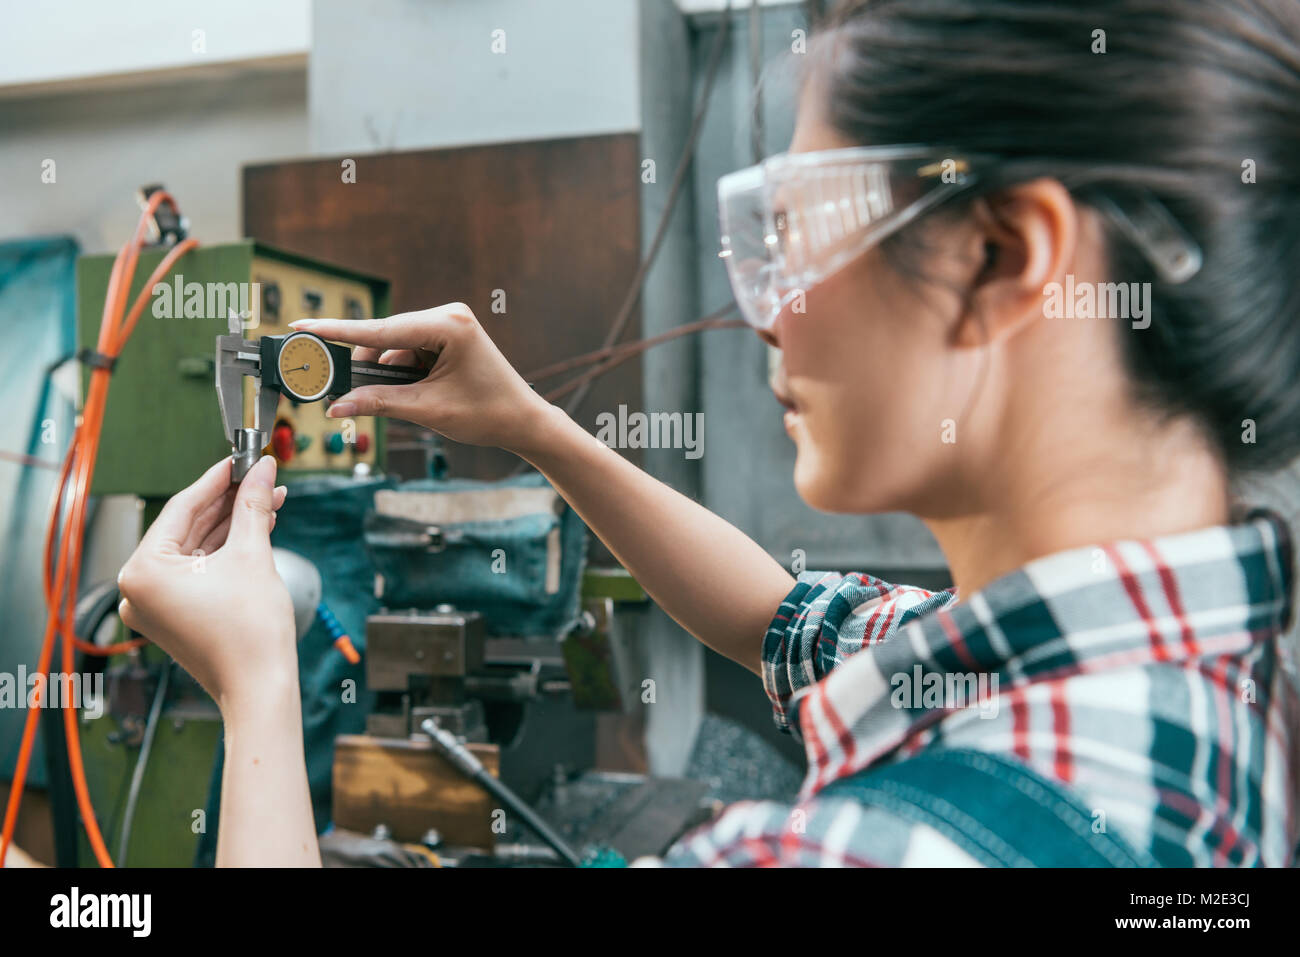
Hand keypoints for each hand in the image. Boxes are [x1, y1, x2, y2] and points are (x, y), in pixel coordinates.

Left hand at [116, 455, 292, 713]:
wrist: (260, 687)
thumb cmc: (250, 632)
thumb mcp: (252, 554)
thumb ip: (252, 506)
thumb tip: (261, 471)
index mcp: (142, 571)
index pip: (181, 508)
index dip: (217, 479)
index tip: (241, 460)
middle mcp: (138, 588)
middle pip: (188, 527)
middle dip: (230, 502)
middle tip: (259, 477)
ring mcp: (154, 605)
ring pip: (196, 548)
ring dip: (232, 524)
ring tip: (267, 499)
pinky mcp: (173, 614)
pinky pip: (198, 569)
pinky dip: (224, 550)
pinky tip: (255, 528)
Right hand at [290, 303, 554, 455]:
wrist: (523, 420)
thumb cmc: (488, 414)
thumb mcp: (429, 410)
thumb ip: (380, 403)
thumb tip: (337, 405)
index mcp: (449, 325)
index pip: (381, 330)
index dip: (338, 332)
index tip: (303, 325)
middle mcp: (448, 315)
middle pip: (384, 338)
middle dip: (366, 367)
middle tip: (335, 387)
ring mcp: (447, 324)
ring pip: (393, 347)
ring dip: (386, 374)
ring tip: (402, 401)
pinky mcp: (446, 336)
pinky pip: (407, 352)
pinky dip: (401, 373)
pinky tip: (412, 393)